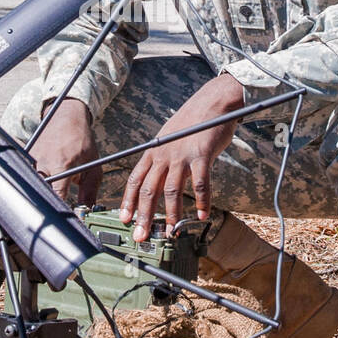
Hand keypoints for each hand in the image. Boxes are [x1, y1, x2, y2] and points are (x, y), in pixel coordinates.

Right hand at [29, 98, 101, 206]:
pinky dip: (36, 178)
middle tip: (57, 204)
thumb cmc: (80, 139)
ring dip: (43, 187)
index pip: (56, 195)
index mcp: (62, 165)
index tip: (65, 215)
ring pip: (34, 182)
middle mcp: (44, 162)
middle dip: (49, 199)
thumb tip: (87, 208)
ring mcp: (32, 158)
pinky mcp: (26, 155)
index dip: (61, 208)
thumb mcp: (93, 164)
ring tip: (52, 185)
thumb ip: (89, 189)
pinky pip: (29, 173)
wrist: (65, 116)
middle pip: (42, 191)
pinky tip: (45, 174)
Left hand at [120, 73, 244, 240]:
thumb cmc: (193, 121)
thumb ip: (163, 157)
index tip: (125, 219)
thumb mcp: (170, 137)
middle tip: (142, 236)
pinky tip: (203, 215)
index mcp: (154, 150)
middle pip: (149, 189)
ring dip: (172, 214)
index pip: (135, 179)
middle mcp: (164, 154)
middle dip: (144, 216)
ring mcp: (182, 155)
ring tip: (171, 231)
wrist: (213, 102)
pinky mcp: (201, 155)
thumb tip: (159, 177)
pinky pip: (200, 183)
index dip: (128, 201)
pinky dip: (202, 201)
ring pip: (172, 190)